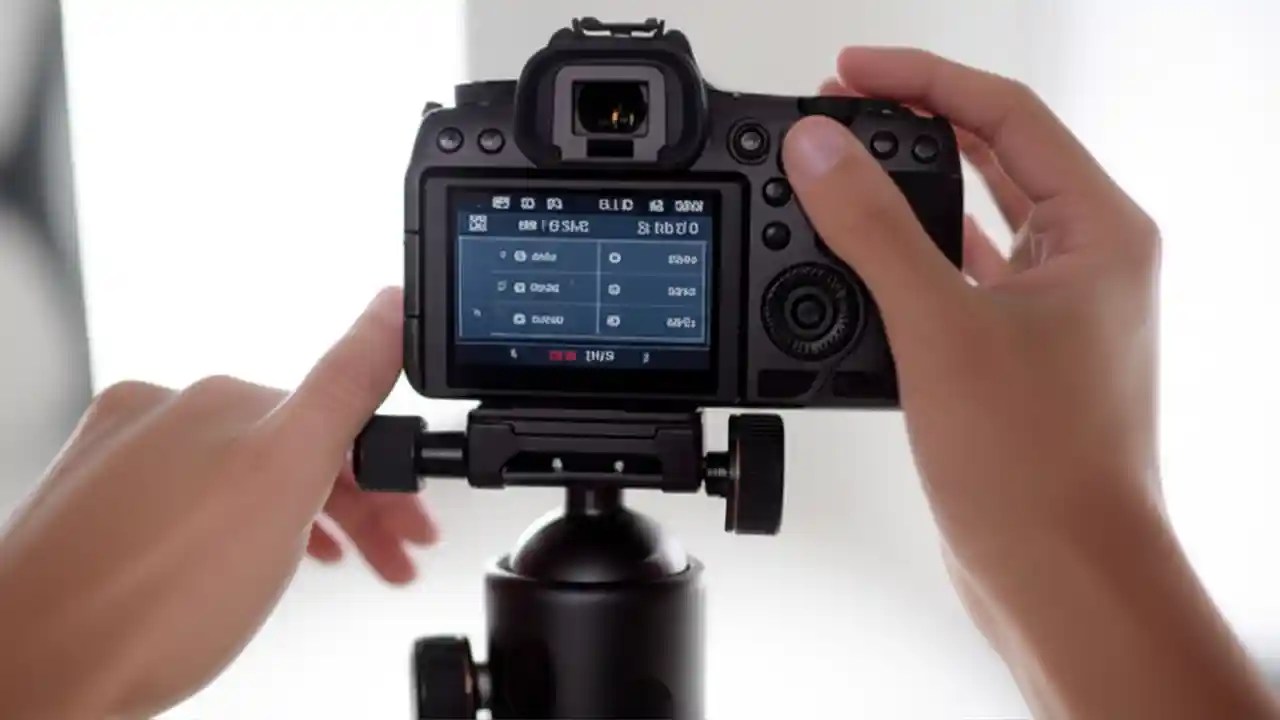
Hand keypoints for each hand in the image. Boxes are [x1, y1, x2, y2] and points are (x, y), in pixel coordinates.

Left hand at [0, 288, 430, 718]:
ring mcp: (123, 468)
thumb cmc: (148, 599)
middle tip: (390, 558)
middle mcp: (161, 421)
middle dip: (353, 507)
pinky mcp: (97, 515)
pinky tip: (247, 569)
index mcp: (213, 401)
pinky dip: (241, 537)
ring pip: (243, 484)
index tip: (412, 527)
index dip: (385, 481)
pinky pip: (195, 513)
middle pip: (290, 452)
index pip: (333, 420)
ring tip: (334, 570)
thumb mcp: (283, 479)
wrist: (30, 681)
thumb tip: (389, 307)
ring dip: (303, 524)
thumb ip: (345, 387)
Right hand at [784, 48, 1276, 717]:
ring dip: (908, 192)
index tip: (850, 71)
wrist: (1060, 577)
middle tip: (838, 110)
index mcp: (1097, 231)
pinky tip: (864, 260)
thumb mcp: (942, 328)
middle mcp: (1083, 264)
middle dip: (911, 128)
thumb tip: (820, 149)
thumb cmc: (1040, 468)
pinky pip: (957, 280)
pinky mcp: (1014, 356)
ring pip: (973, 220)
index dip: (922, 80)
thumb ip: (873, 229)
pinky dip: (908, 260)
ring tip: (841, 169)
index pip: (1005, 114)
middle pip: (993, 157)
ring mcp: (1051, 312)